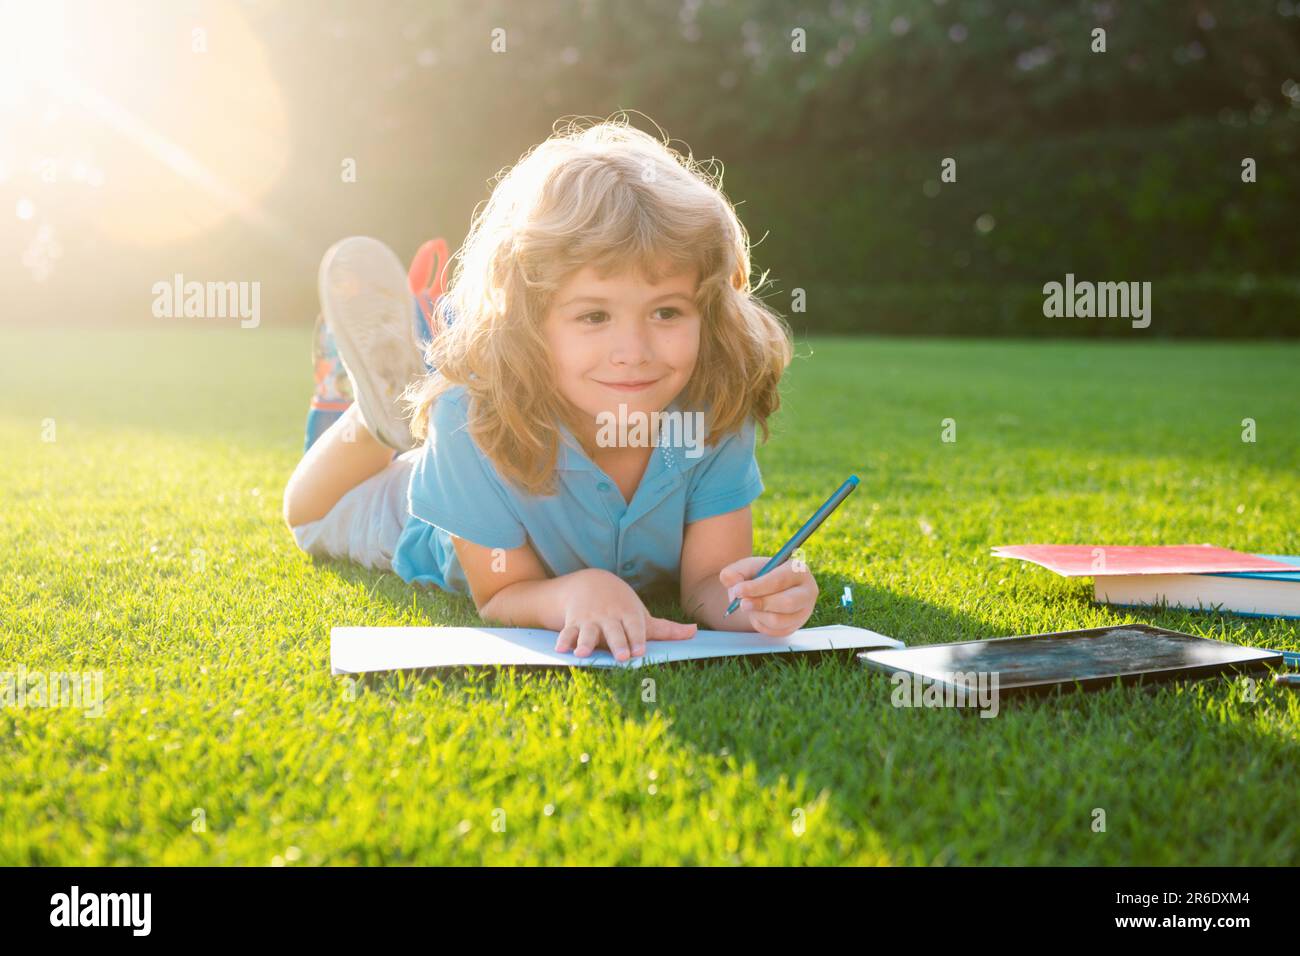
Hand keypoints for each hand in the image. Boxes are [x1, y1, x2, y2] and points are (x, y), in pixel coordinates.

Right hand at [554, 569, 697, 660]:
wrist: (589, 583)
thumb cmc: (621, 605)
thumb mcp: (641, 614)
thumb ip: (665, 628)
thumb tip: (695, 632)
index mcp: (628, 615)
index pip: (635, 627)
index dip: (637, 637)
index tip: (639, 651)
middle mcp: (609, 617)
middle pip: (613, 631)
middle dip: (617, 642)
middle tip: (622, 656)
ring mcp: (590, 620)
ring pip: (587, 631)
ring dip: (584, 642)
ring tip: (582, 653)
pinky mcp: (573, 622)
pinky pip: (567, 631)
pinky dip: (563, 640)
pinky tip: (560, 650)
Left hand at [718, 556, 818, 636]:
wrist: (766, 590)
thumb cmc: (758, 576)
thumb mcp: (746, 568)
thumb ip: (735, 571)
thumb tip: (729, 578)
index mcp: (798, 570)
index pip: (779, 580)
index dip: (758, 587)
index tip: (738, 591)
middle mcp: (807, 591)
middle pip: (787, 603)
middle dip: (761, 604)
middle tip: (742, 604)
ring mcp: (804, 611)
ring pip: (779, 620)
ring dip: (758, 615)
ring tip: (748, 606)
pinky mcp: (795, 626)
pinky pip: (775, 632)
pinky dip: (760, 624)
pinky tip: (756, 613)